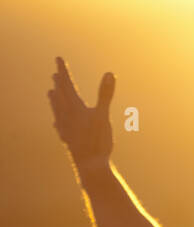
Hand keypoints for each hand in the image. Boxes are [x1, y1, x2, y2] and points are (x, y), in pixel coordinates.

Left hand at [48, 56, 114, 172]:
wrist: (90, 167)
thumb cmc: (97, 141)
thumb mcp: (103, 115)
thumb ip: (105, 94)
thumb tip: (109, 73)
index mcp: (74, 107)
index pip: (66, 84)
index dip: (63, 70)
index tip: (58, 59)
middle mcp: (66, 116)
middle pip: (60, 96)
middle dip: (58, 84)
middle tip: (55, 75)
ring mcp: (65, 129)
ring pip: (56, 110)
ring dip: (54, 100)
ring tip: (50, 93)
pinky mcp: (67, 141)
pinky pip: (59, 127)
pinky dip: (57, 120)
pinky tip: (56, 124)